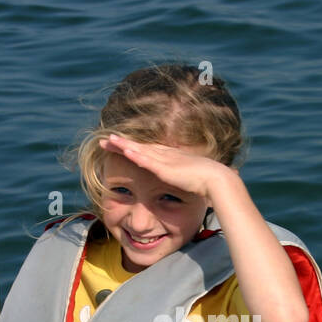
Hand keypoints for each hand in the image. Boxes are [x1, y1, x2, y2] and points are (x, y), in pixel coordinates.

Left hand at [99, 134, 230, 199]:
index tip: (119, 144)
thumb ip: (181, 179)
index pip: (146, 149)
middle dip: (121, 143)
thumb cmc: (205, 181)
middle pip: (138, 146)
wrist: (215, 179)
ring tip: (108, 141)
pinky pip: (147, 160)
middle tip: (105, 140)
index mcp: (169, 157)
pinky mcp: (165, 168)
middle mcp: (165, 155)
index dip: (131, 146)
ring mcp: (164, 160)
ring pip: (139, 150)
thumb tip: (179, 182)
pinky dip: (135, 155)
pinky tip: (124, 150)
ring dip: (123, 145)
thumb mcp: (188, 179)